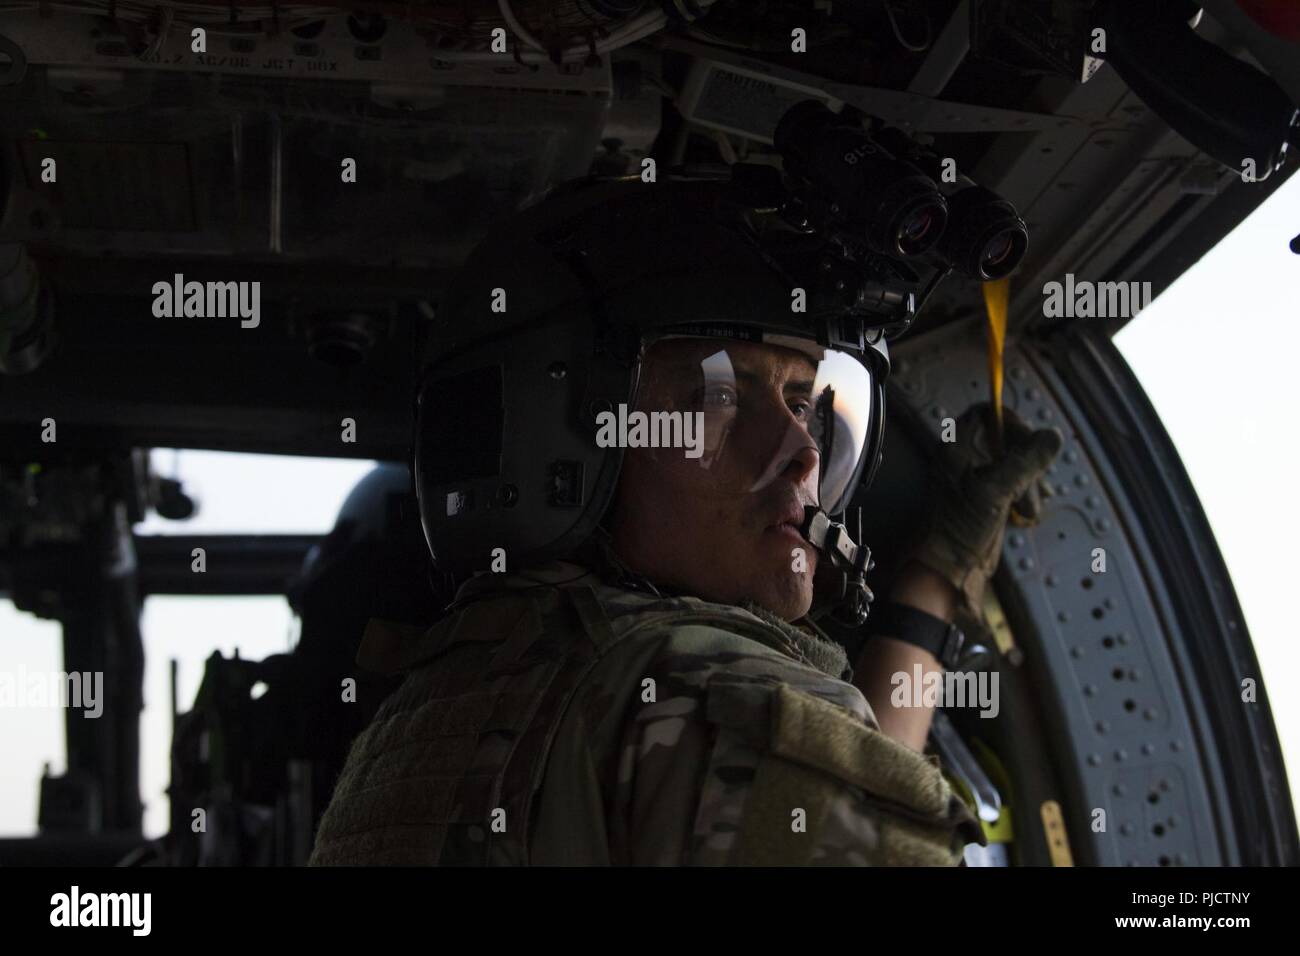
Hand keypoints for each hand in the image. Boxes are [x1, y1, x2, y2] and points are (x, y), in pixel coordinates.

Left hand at [906, 403, 1061, 628]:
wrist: (947, 567)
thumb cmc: (959, 527)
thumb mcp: (996, 490)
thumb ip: (1025, 461)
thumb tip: (1053, 436)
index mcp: (956, 448)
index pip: (987, 414)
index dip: (1011, 423)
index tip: (1029, 442)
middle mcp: (964, 458)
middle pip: (1006, 438)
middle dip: (1026, 458)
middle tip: (1033, 481)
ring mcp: (976, 477)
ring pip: (1013, 462)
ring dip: (1029, 480)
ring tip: (1028, 505)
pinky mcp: (987, 497)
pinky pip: (1013, 482)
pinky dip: (1025, 493)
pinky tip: (1028, 511)